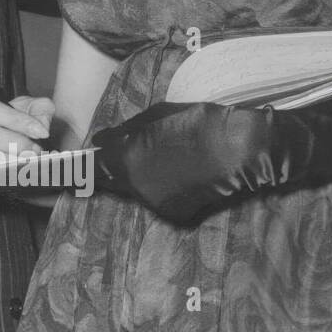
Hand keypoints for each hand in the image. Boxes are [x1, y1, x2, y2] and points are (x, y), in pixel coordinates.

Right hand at [0, 92, 52, 167]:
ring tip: (31, 161)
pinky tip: (18, 172)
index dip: (17, 121)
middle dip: (14, 143)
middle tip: (36, 150)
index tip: (41, 132)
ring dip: (11, 160)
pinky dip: (1, 174)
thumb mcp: (24, 105)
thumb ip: (39, 108)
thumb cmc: (7, 117)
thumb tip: (42, 126)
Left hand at [93, 90, 331, 225]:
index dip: (90, 158)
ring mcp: (155, 204)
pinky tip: (182, 173)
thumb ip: (125, 132)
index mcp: (125, 159)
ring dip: (140, 176)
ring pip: (135, 189)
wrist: (242, 149)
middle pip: (112, 178)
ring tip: (166, 159)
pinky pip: (158, 198)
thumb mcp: (156, 116)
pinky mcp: (175, 214)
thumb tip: (103, 141)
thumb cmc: (198, 122)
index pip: (92, 164)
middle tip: (131, 152)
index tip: (88, 154)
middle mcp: (135, 187)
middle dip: (114, 167)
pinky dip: (163, 187)